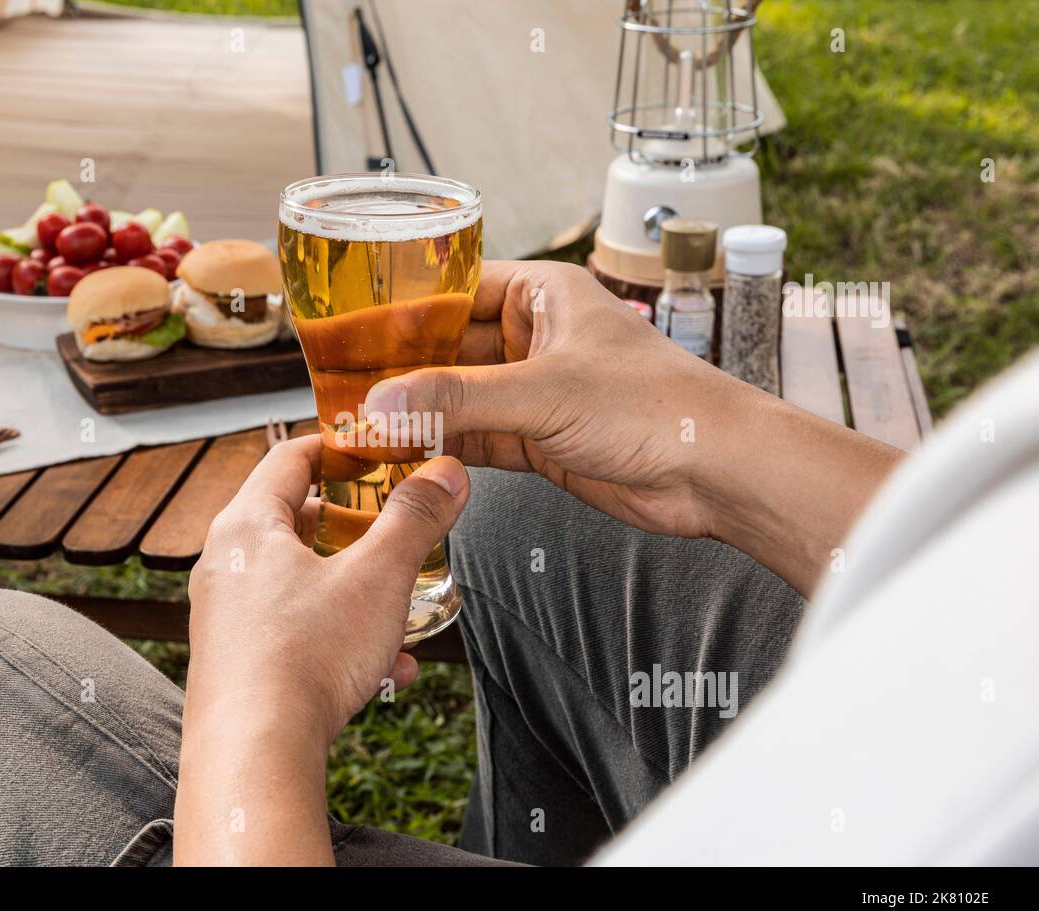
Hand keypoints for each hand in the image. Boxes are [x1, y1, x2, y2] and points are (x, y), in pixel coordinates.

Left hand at [185, 433, 469, 745]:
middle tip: (395, 529)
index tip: (377, 451)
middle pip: (294, 521)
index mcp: (247, 526)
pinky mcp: (235, 665)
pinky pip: (294, 635)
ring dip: (354, 590)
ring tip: (400, 609)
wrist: (254, 757)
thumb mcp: (379, 577)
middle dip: (354, 527)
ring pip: (299, 584)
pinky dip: (339, 640)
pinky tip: (387, 668)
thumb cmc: (304, 659)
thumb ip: (415, 519)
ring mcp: (225, 618)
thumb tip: (445, 474)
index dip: (338, 447)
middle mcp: (226, 566)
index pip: (289, 457)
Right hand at [364, 259, 735, 538]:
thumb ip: (457, 400)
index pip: (453, 288)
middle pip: (446, 348)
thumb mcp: (544, 392)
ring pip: (456, 398)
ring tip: (357, 423)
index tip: (348, 326)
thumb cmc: (658, 405)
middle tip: (342, 384)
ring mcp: (534, 391)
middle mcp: (534, 337)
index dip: (400, 308)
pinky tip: (399, 454)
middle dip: (399, 370)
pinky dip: (440, 448)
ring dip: (415, 414)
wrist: (717, 473)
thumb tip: (382, 402)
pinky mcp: (538, 439)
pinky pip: (474, 438)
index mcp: (541, 295)